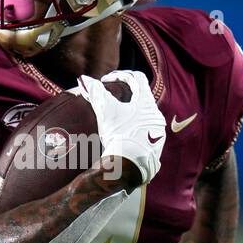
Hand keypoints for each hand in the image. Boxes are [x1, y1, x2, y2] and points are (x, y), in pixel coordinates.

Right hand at [75, 70, 165, 185]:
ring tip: (115, 118)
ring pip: (144, 116)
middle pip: (142, 97)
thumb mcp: (106, 111)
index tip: (106, 82)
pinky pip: (145, 132)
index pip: (137, 78)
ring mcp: (158, 133)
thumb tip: (84, 79)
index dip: (121, 75)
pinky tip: (123, 135)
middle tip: (110, 99)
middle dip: (125, 95)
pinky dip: (134, 129)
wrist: (128, 167)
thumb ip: (96, 92)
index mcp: (147, 104)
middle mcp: (156, 116)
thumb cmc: (118, 135)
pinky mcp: (155, 147)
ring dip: (130, 113)